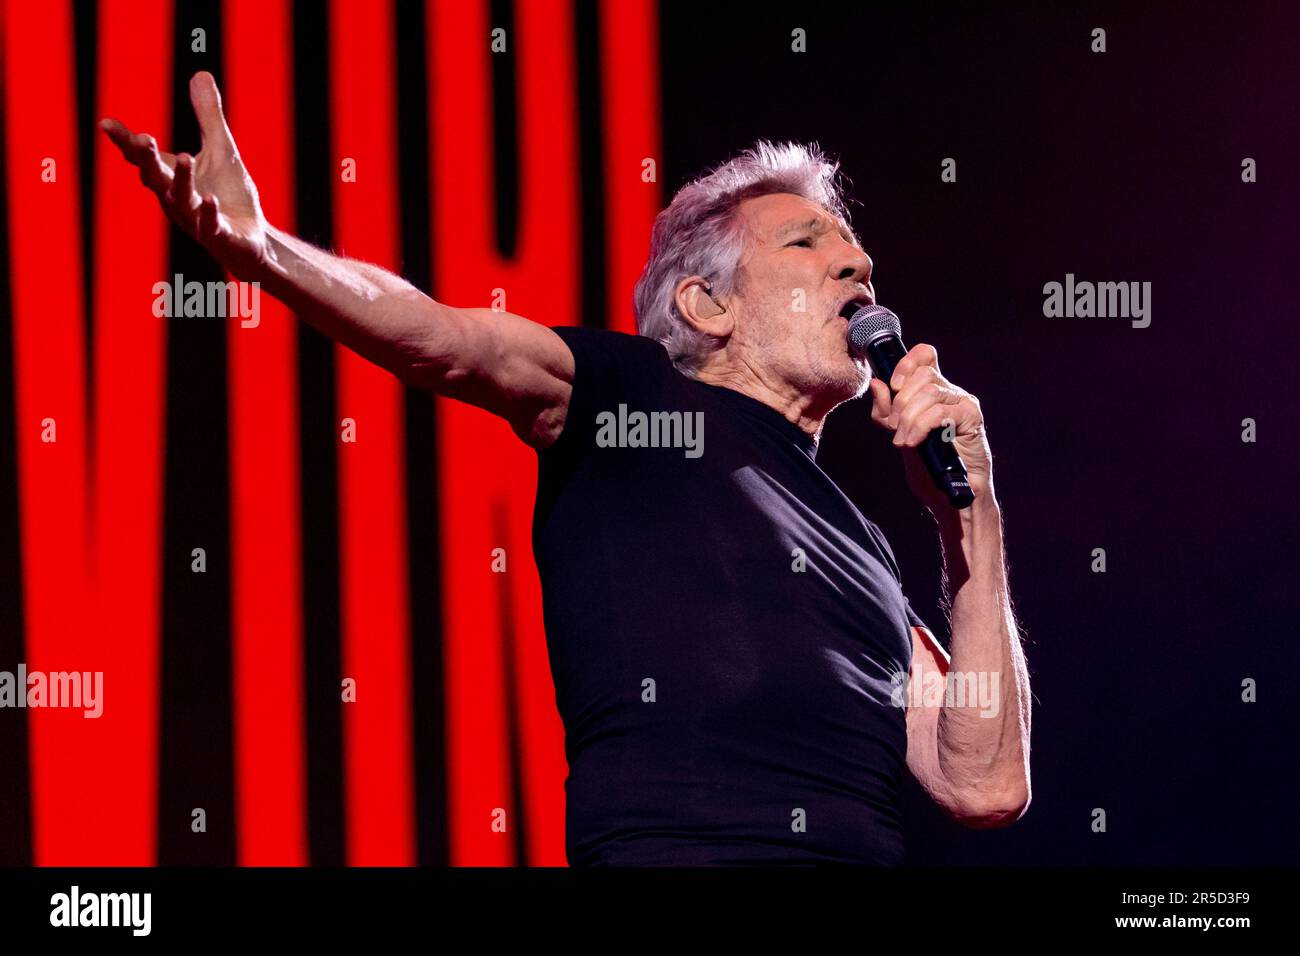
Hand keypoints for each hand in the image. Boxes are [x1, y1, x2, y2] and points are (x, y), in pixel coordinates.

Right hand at [100, 71, 272, 281]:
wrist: (251, 240)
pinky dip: (207, 213)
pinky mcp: (219, 237)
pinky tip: (208, 200)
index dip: (125, 142)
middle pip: (155, 177)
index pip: (143, 157)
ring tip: (182, 156)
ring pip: (181, 200)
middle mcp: (175, 199)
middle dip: (147, 158)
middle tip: (142, 138)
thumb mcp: (221, 150)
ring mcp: (195, 220)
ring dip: (180, 180)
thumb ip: (208, 116)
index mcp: (170, 178)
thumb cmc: (229, 196)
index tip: (106, 124)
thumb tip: (200, 74)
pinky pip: (209, 226)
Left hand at [867, 343, 993, 509]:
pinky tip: (914, 442)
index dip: (907, 363)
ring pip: (930, 392)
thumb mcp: (896, 433)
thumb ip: (885, 410)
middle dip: (901, 402)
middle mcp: (950, 391)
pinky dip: (921, 427)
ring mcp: (963, 402)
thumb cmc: (926, 462)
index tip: (893, 385)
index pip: (925, 355)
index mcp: (932, 388)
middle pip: (923, 374)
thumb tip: (877, 383)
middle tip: (894, 427)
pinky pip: (940, 412)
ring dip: (909, 418)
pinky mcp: (971, 418)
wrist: (948, 492)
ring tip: (903, 441)